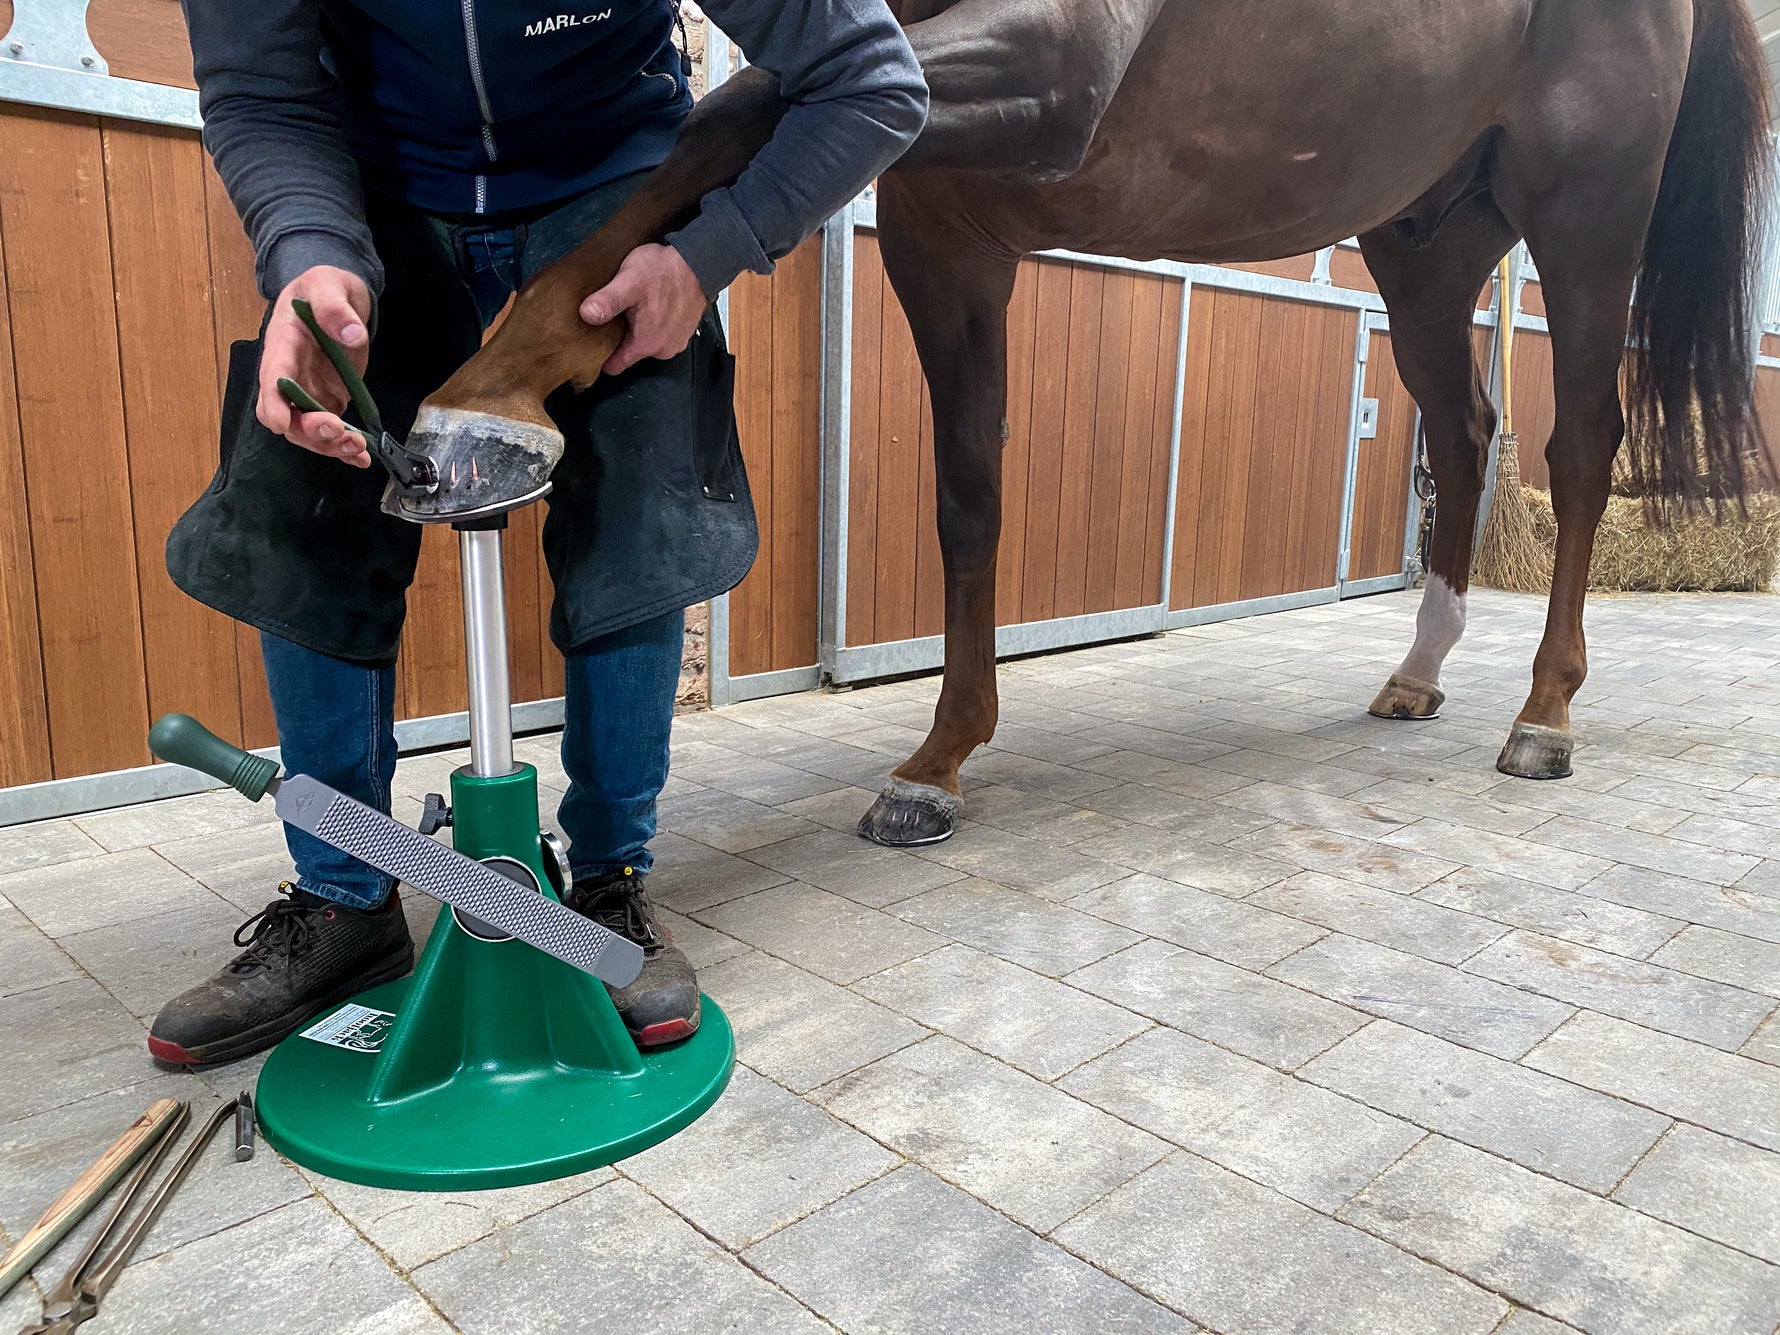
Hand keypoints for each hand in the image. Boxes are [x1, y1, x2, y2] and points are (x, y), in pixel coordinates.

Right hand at [257, 266, 374, 467]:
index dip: (273, 402)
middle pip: (287, 414)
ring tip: (358, 448)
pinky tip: (361, 459)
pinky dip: (344, 448)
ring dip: (329, 445)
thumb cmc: (325, 287)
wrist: (337, 297)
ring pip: (307, 431)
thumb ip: (335, 306)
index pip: (270, 377)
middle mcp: (289, 374)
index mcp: (282, 345)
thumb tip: (352, 333)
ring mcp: (308, 391)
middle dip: (309, 430)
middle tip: (340, 431)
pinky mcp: (329, 400)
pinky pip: (331, 431)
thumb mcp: (328, 284)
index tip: (282, 422)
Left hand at [579, 243, 706, 376]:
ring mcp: (675, 343)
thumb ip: (607, 300)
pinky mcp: (683, 334)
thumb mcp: (629, 280)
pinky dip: (653, 324)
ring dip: (637, 329)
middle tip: (614, 313)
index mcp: (645, 344)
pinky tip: (651, 306)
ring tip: (633, 307)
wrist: (698, 261)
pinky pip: (660, 335)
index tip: (591, 340)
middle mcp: (662, 350)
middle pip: (628, 353)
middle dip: (619, 337)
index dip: (601, 355)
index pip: (614, 366)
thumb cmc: (664, 271)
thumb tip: (586, 315)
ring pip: (644, 343)